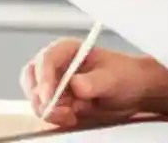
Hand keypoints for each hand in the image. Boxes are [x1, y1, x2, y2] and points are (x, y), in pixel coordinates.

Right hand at [19, 37, 152, 127]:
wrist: (134, 92)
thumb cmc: (125, 76)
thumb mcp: (112, 78)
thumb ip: (92, 82)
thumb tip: (74, 85)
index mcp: (68, 50)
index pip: (46, 60)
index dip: (44, 78)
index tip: (50, 96)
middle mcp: (57, 66)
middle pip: (32, 80)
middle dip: (42, 97)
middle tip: (59, 110)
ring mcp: (55, 85)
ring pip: (36, 99)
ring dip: (50, 111)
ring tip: (72, 115)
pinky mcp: (58, 102)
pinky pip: (46, 112)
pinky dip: (56, 118)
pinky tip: (73, 118)